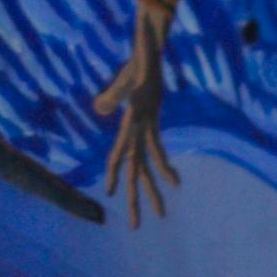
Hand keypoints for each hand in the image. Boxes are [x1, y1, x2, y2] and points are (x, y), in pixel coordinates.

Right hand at [93, 10, 179, 219]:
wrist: (148, 49)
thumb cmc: (138, 60)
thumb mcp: (128, 78)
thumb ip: (116, 94)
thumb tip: (101, 109)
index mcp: (129, 123)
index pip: (120, 154)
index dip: (115, 174)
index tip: (111, 193)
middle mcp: (134, 130)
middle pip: (134, 170)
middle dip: (135, 197)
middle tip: (135, 227)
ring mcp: (142, 127)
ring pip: (146, 165)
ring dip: (151, 189)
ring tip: (160, 214)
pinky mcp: (151, 123)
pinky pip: (158, 150)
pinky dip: (165, 167)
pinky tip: (176, 183)